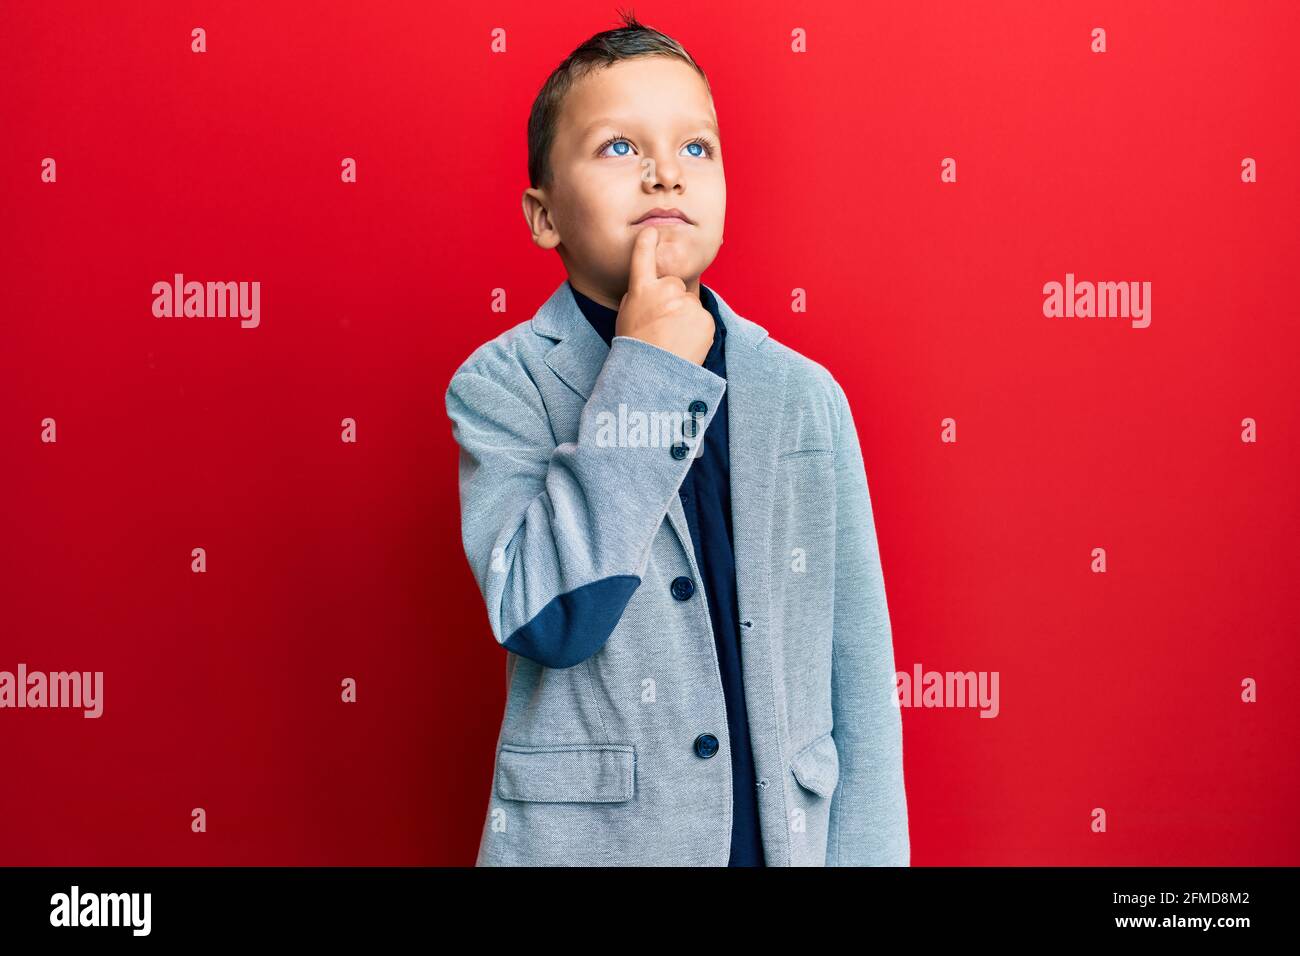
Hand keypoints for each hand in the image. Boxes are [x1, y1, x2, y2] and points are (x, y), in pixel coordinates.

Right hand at [614, 226, 713, 365]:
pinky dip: (696, 329)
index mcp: (641, 289)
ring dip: (685, 316)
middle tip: (662, 325)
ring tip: (672, 338)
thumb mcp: (627, 315)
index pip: (643, 257)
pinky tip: (684, 343)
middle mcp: (664, 290)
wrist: (652, 375)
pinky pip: (702, 318)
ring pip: (689, 302)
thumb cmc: (636, 348)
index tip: (651, 232)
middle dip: (673, 299)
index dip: (648, 242)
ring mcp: (686, 303)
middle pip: (675, 284)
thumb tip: (655, 287)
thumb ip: (641, 296)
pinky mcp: (704, 317)